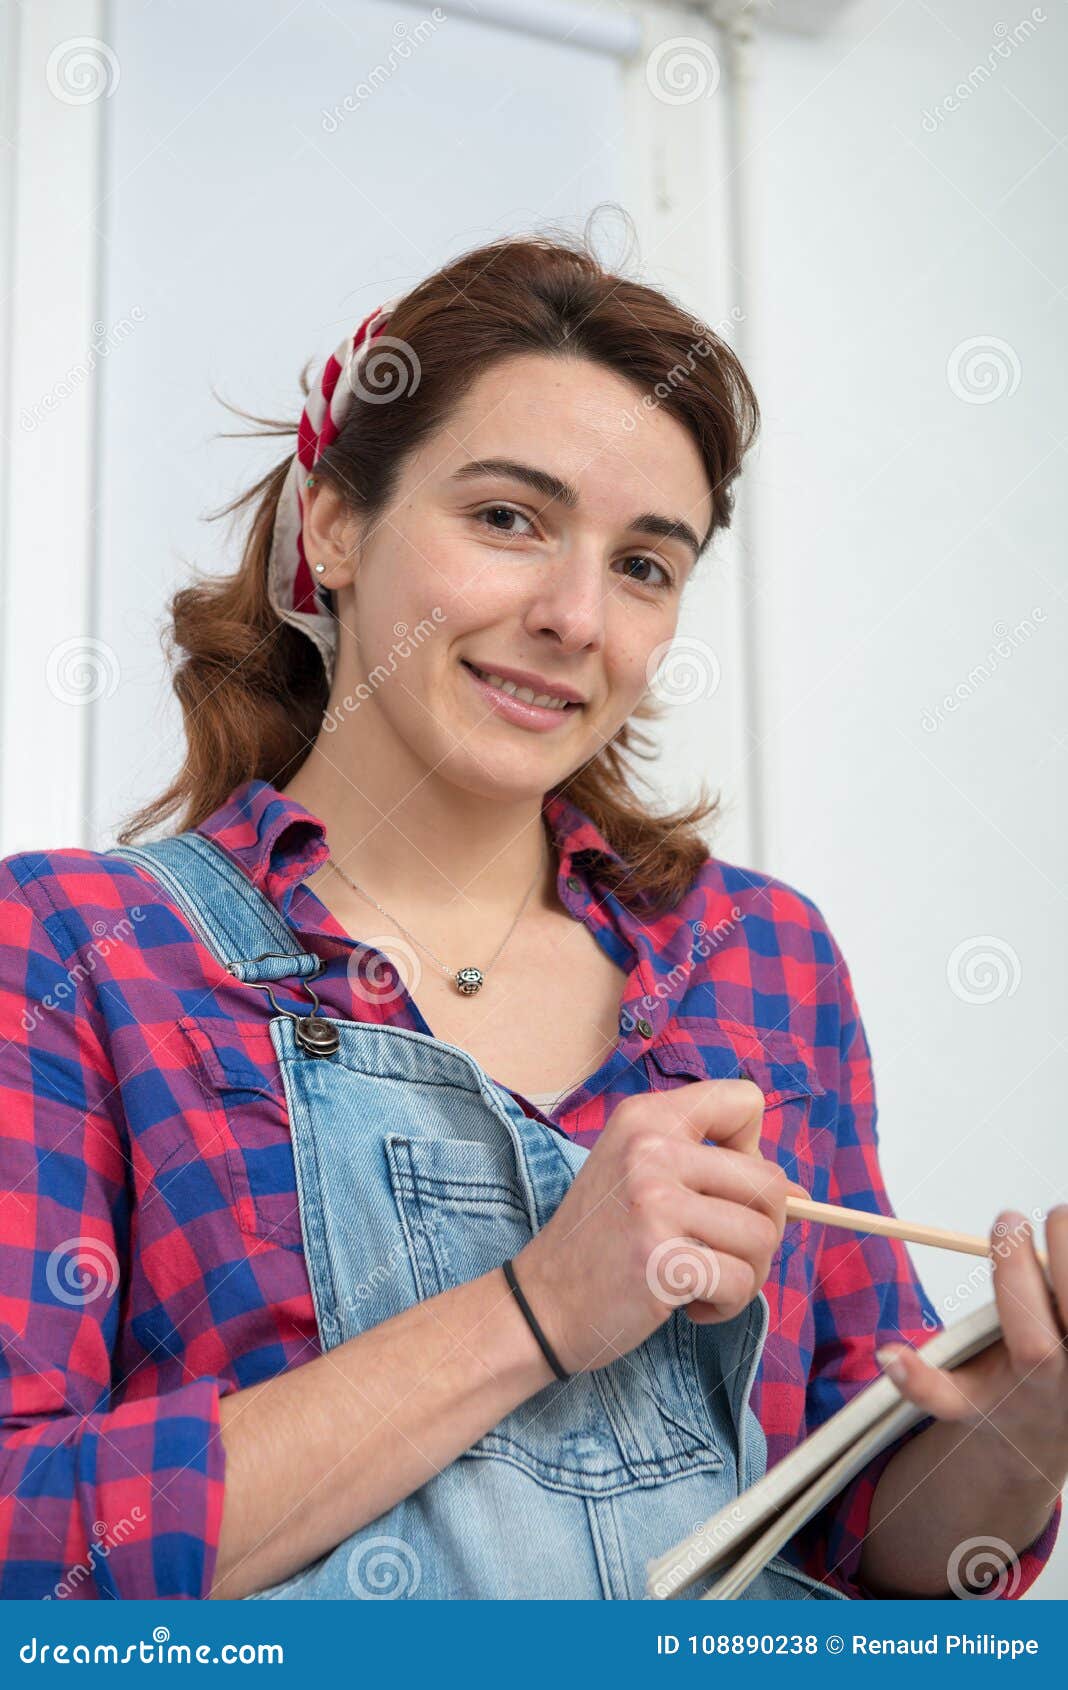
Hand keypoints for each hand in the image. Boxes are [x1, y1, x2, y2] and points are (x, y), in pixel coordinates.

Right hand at [512, 1078, 807, 1375]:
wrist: (539, 1303)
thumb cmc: (600, 1242)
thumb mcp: (642, 1176)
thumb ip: (711, 1169)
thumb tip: (801, 1195)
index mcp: (648, 1116)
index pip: (746, 1101)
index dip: (753, 1150)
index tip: (722, 1188)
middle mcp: (651, 1147)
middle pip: (770, 1180)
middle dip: (761, 1229)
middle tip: (719, 1252)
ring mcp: (656, 1202)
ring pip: (763, 1237)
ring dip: (745, 1274)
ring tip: (701, 1280)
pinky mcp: (663, 1258)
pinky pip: (742, 1283)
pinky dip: (726, 1306)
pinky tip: (687, 1304)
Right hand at [875, 1207, 1067, 1492]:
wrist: (1052, 1424)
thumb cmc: (1001, 1397)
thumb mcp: (957, 1400)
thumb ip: (922, 1383)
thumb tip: (886, 1353)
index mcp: (1037, 1378)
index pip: (1030, 1326)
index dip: (1016, 1266)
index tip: (1006, 1220)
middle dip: (1065, 1246)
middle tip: (1052, 1216)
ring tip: (1063, 1231)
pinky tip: (1067, 1255)